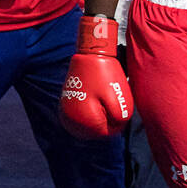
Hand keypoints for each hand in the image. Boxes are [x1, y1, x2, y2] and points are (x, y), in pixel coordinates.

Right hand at [59, 15, 133, 138]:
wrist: (89, 54)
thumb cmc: (105, 75)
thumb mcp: (119, 98)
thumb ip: (121, 117)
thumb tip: (118, 127)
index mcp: (84, 120)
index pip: (107, 133)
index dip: (118, 121)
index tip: (120, 104)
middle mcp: (70, 120)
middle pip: (97, 129)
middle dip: (108, 119)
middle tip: (113, 100)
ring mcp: (66, 113)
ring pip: (89, 123)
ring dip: (100, 116)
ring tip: (105, 98)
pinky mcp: (65, 105)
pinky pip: (81, 116)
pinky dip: (90, 112)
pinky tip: (97, 100)